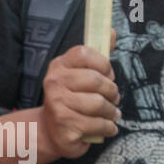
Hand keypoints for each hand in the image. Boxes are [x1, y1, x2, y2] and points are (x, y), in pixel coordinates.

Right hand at [38, 39, 119, 159]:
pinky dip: (109, 127)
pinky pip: (98, 124)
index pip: (84, 53)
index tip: (108, 75)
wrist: (50, 131)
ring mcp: (57, 104)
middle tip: (113, 98)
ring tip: (111, 114)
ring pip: (99, 104)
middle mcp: (54, 82)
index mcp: (59, 66)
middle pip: (96, 80)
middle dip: (112, 92)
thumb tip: (112, 32)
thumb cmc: (71, 99)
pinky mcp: (65, 125)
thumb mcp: (80, 75)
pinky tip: (106, 127)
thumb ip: (97, 56)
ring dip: (112, 112)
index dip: (103, 64)